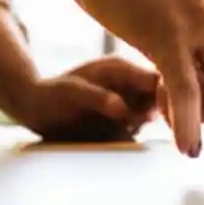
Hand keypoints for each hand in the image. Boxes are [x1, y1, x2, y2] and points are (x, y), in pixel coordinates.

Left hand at [8, 56, 159, 141]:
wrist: (35, 108)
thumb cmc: (50, 97)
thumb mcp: (71, 93)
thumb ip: (98, 99)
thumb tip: (124, 109)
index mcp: (121, 68)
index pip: (158, 79)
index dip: (168, 97)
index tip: (166, 119)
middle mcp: (130, 81)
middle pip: (163, 95)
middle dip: (163, 114)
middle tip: (144, 129)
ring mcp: (129, 98)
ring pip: (156, 111)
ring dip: (149, 124)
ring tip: (126, 131)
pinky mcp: (125, 115)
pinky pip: (142, 123)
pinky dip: (140, 130)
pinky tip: (124, 135)